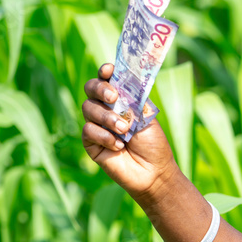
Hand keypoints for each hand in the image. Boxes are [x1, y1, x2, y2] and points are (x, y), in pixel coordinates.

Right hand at [82, 63, 179, 203]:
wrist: (153, 172)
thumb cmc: (153, 144)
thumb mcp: (146, 116)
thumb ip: (132, 99)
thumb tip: (119, 80)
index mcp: (120, 100)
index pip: (107, 79)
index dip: (105, 72)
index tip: (109, 70)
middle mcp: (105, 109)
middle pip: (90, 89)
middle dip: (100, 89)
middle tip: (113, 98)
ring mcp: (96, 125)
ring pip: (88, 109)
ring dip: (107, 118)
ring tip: (124, 130)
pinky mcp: (91, 143)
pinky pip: (88, 130)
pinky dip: (104, 136)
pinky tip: (118, 145)